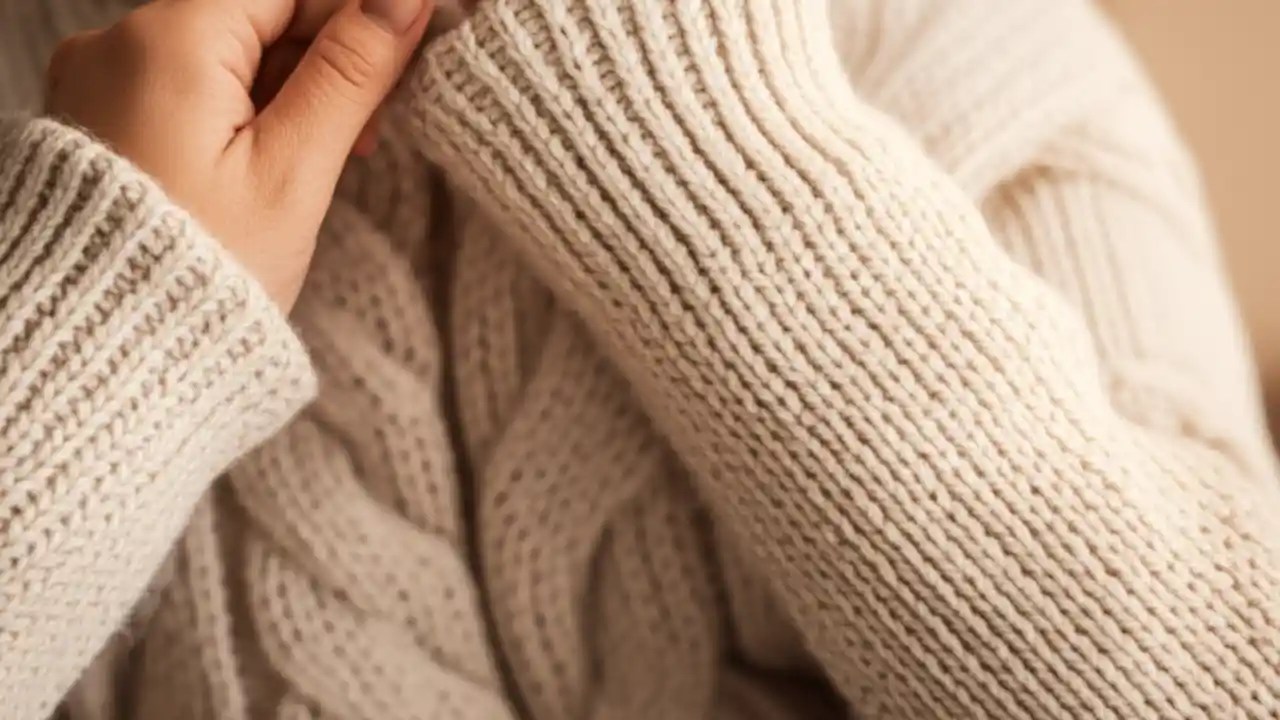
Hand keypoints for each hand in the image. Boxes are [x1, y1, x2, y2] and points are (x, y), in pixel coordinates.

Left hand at [44, 0, 432, 310]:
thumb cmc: (205, 273)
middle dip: (327, 57)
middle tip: (377, 125)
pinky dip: (247, 111)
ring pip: (228, 51)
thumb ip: (350, 71)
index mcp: (166, 43)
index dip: (357, 13)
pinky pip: (193, 86)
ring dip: (293, 89)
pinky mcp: (106, 119)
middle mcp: (117, 45)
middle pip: (255, 14)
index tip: (409, 44)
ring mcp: (104, 82)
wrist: (114, 355)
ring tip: (337, 155)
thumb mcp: (295, 169)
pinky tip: (281, 159)